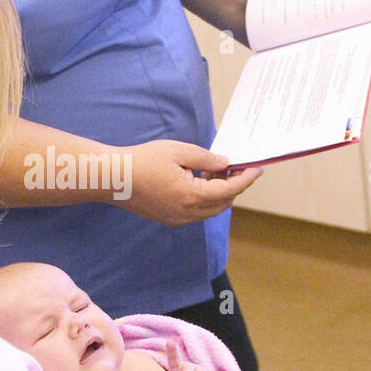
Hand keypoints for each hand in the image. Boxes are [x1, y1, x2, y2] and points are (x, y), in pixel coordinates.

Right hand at [122, 140, 262, 226]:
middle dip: (233, 186)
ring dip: (218, 194)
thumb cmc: (143, 161)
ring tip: (216, 172)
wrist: (113, 178)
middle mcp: (186, 213)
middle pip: (222, 204)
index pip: (228, 191)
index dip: (245, 179)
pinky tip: (199, 182)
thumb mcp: (179, 151)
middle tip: (236, 167)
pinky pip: (195, 213)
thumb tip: (225, 164)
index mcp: (191, 196)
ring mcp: (176, 219)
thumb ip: (206, 159)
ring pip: (209, 210)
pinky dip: (204, 199)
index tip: (257, 169)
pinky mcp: (168, 219)